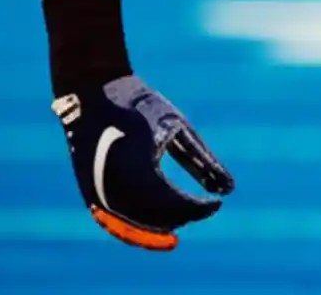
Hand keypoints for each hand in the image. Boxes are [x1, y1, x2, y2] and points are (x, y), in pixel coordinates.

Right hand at [50, 75, 233, 250]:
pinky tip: (158, 224)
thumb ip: (203, 160)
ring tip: (185, 216)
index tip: (217, 204)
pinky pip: (115, 221)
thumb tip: (230, 189)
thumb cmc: (139, 106)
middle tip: (204, 209)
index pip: (174, 202)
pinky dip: (139, 227)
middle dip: (183, 217)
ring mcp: (97, 192)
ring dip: (162, 224)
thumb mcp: (176, 128)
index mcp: (138, 167)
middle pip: (156, 218)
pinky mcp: (90, 192)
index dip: (198, 208)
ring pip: (135, 224)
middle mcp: (114, 186)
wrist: (90, 94)